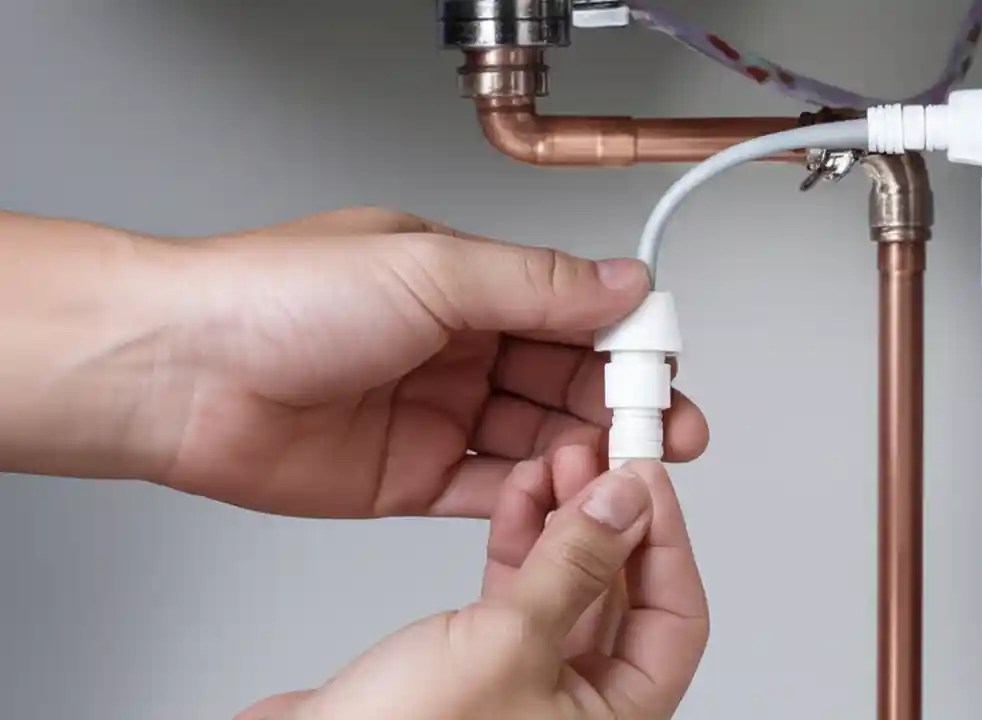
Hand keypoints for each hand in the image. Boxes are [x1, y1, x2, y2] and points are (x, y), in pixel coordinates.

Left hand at [0, 208, 708, 516]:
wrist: (179, 375)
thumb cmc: (275, 298)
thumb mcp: (429, 269)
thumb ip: (535, 284)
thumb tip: (624, 282)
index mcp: (460, 283)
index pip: (567, 308)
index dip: (620, 336)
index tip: (663, 361)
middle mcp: (453, 347)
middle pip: (561, 376)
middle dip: (617, 401)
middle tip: (664, 425)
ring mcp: (433, 413)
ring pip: (533, 434)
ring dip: (584, 448)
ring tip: (631, 463)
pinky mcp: (409, 476)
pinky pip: (488, 487)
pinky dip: (533, 492)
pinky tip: (572, 494)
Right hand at [237, 449, 708, 719]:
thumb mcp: (507, 644)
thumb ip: (573, 566)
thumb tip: (625, 506)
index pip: (676, 619)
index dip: (668, 542)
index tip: (647, 479)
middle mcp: (575, 705)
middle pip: (624, 595)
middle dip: (612, 519)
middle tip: (603, 457)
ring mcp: (526, 680)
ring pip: (570, 584)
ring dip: (567, 519)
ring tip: (561, 459)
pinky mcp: (476, 660)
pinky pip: (519, 590)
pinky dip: (523, 539)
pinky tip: (522, 494)